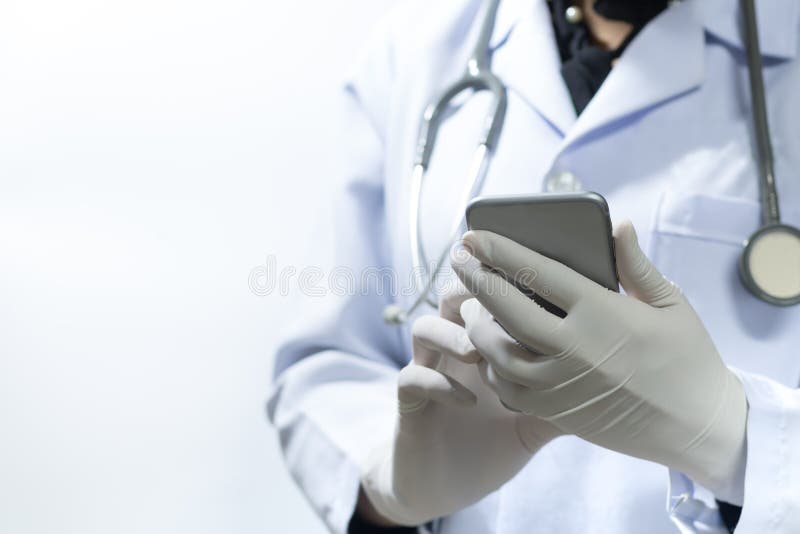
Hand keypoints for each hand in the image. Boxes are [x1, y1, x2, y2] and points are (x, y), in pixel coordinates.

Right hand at [359, 284, 560, 525]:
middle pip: (450, 297)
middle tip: (499, 307)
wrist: (442, 487)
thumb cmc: (488, 447)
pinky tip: (468, 401)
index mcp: (482, 346)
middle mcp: (451, 352)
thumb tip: (609, 385)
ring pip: (424, 327)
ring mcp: (427, 372)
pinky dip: (440, 383)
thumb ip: (561, 399)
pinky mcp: (409, 402)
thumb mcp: (531, 423)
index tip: (534, 284)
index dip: (505, 282)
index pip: (488, 296)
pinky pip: (413, 377)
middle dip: (473, 294)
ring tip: (479, 353)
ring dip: (452, 335)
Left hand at [451, 220, 746, 501]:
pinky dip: (491, 365)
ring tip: (471, 303)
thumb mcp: (670, 304)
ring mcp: (561, 384)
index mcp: (602, 313)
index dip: (500, 251)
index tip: (475, 235)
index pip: (539, 273)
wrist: (697, 427)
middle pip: (506, 309)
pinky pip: (506, 387)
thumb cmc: (688, 358)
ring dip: (477, 324)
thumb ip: (636, 265)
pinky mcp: (555, 412)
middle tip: (458, 258)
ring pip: (497, 352)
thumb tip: (618, 225)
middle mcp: (575, 348)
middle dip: (475, 279)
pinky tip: (489, 347)